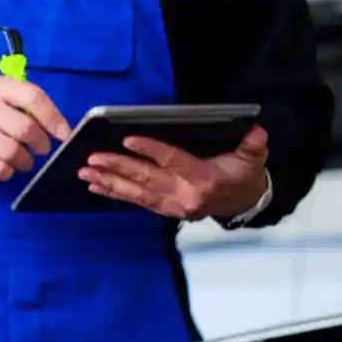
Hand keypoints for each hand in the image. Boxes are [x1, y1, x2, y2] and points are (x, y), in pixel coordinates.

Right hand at [0, 76, 71, 180]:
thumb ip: (25, 107)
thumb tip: (60, 127)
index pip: (32, 96)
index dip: (53, 117)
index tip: (63, 134)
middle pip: (24, 127)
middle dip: (40, 143)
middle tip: (41, 150)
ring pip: (11, 150)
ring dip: (24, 161)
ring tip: (23, 162)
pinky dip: (7, 172)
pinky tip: (5, 168)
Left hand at [79, 126, 269, 220]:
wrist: (244, 203)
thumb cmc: (244, 175)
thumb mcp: (254, 158)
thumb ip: (253, 145)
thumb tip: (255, 131)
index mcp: (203, 179)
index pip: (172, 161)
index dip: (150, 150)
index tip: (128, 140)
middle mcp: (183, 195)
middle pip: (146, 178)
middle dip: (118, 168)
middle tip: (93, 159)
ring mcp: (172, 205)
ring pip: (136, 193)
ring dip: (109, 182)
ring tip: (86, 173)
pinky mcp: (164, 210)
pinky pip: (136, 202)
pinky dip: (115, 194)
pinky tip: (96, 186)